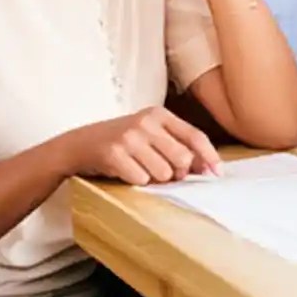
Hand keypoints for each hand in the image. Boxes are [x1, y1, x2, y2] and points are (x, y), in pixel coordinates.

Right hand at [58, 107, 221, 184]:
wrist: (79, 144)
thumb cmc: (123, 142)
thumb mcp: (151, 135)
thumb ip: (178, 145)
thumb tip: (208, 168)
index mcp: (160, 114)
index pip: (195, 136)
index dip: (209, 157)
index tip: (217, 173)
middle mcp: (146, 122)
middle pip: (182, 158)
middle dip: (178, 172)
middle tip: (164, 173)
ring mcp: (129, 136)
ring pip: (163, 172)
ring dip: (155, 178)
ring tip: (141, 168)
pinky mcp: (113, 153)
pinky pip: (140, 179)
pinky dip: (136, 181)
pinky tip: (125, 172)